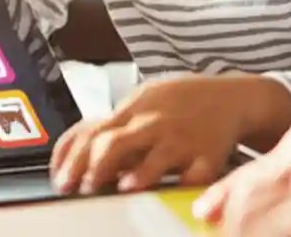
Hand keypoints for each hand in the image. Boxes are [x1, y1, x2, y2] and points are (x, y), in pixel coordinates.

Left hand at [49, 74, 290, 194]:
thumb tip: (73, 152)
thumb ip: (112, 125)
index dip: (73, 159)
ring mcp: (182, 139)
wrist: (230, 96)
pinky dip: (184, 184)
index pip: (94, 133)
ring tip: (122, 188)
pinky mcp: (209, 155)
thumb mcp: (142, 102)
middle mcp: (154, 123)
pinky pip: (197, 172)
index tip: (60, 181)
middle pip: (117, 143)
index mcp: (134, 110)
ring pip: (156, 155)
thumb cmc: (178, 103)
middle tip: (82, 190)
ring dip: (139, 173)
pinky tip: (173, 193)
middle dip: (95, 168)